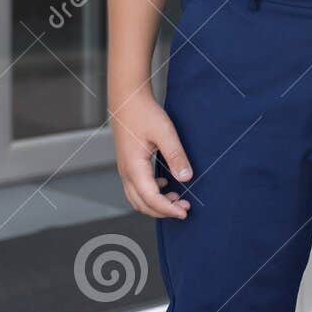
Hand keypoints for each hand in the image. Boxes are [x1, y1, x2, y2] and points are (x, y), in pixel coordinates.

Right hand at [111, 94, 192, 218]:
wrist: (127, 99)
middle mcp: (126, 173)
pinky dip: (151, 193)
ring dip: (156, 204)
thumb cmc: (144, 113)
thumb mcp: (165, 133)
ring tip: (177, 198)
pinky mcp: (128, 164)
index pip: (151, 199)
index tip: (184, 212)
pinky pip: (137, 188)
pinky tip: (166, 185)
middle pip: (142, 204)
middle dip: (163, 211)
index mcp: (134, 168)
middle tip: (184, 208)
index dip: (168, 209)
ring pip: (138, 198)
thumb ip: (176, 156)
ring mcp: (125, 169)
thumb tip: (186, 178)